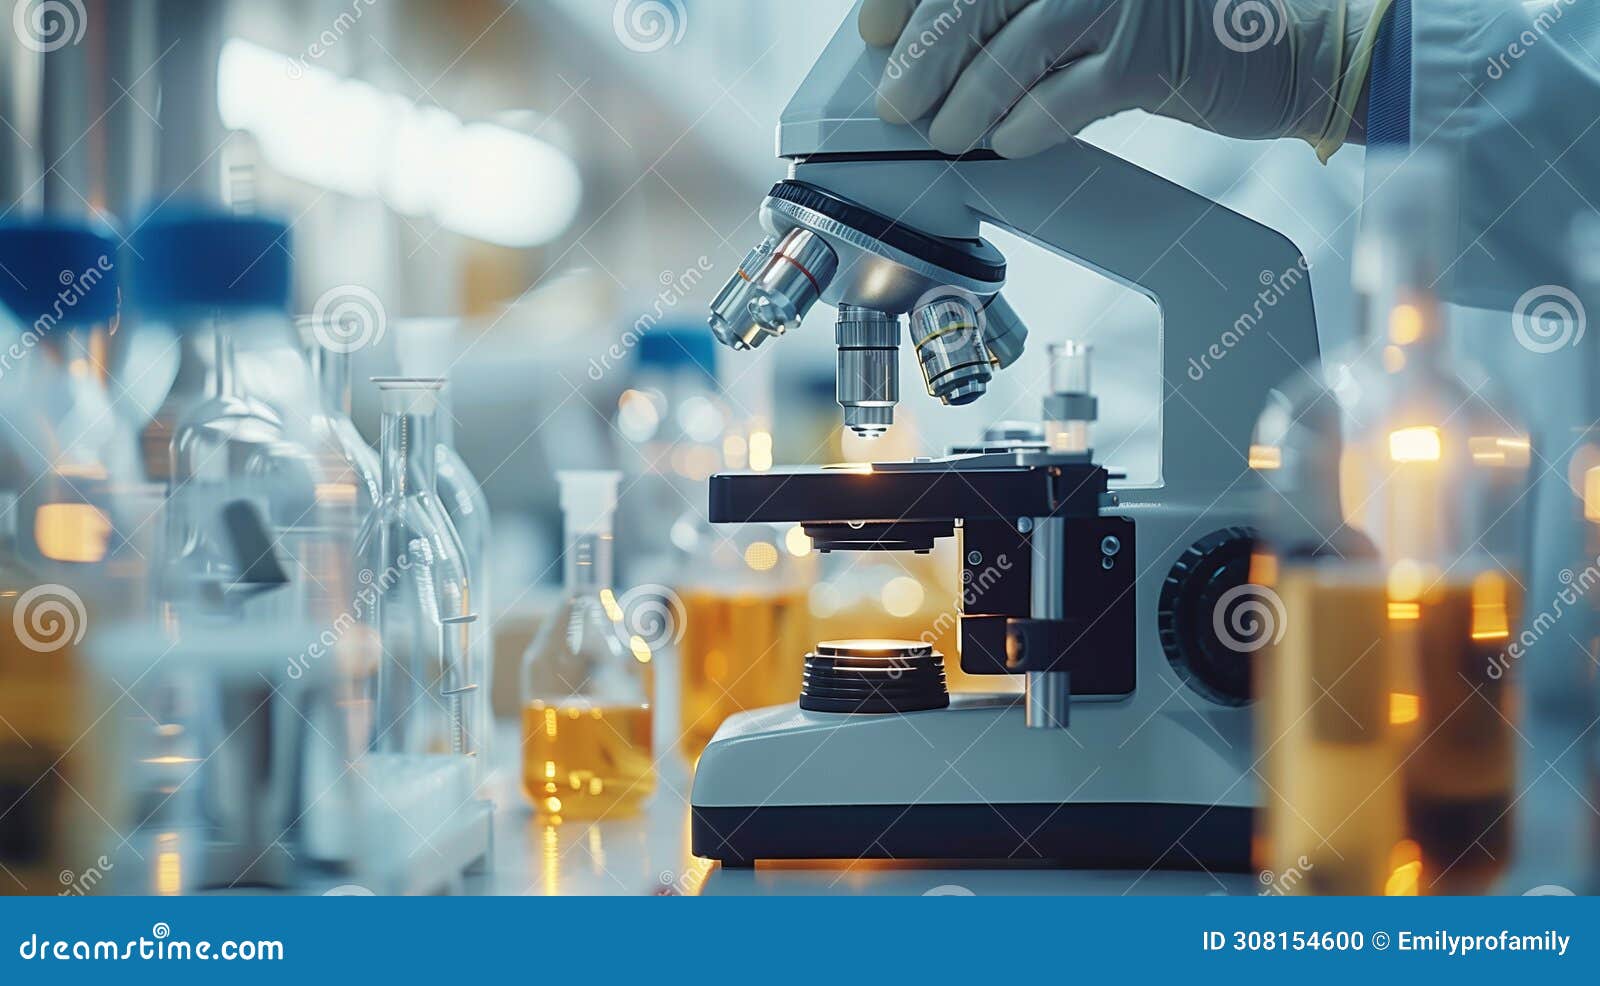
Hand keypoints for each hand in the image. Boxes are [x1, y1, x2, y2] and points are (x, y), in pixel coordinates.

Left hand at [860, 0, 1375, 158]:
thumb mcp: (1086, 0)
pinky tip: (1008, 142)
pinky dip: (1026, 124)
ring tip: (948, 133)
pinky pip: (1065, 97)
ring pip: (1014, 49)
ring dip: (967, 102)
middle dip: (924, 57)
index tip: (873, 31)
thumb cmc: (1167, 23)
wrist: (1281, 47)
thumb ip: (1015, 7)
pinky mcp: (1152, 54)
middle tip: (897, 102)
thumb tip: (919, 45)